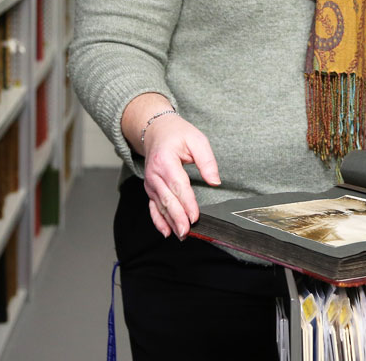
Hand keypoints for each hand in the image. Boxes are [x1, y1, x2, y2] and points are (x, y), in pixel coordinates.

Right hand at [140, 113, 220, 238]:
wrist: (156, 130)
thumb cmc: (177, 134)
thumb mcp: (196, 139)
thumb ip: (207, 160)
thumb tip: (215, 181)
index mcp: (165, 161)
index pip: (178, 186)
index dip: (187, 203)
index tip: (195, 216)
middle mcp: (154, 174)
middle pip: (167, 199)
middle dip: (177, 217)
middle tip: (187, 232)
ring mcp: (151, 182)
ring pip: (160, 206)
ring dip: (170, 222)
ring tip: (181, 235)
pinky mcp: (151, 188)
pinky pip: (153, 207)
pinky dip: (158, 220)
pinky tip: (166, 231)